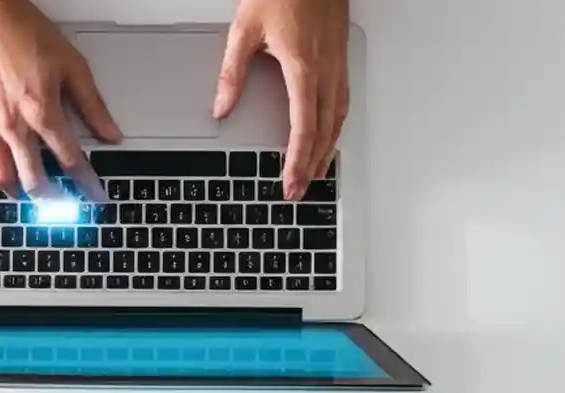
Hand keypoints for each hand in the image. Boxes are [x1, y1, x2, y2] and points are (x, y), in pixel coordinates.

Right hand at [0, 0, 120, 200]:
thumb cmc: (26, 33)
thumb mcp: (72, 66)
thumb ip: (92, 106)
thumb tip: (111, 133)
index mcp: (43, 113)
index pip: (72, 162)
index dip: (88, 185)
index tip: (96, 197)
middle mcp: (14, 125)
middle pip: (34, 180)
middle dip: (52, 199)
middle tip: (61, 203)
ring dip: (13, 188)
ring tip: (23, 190)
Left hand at [214, 0, 349, 199]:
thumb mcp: (245, 29)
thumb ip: (232, 72)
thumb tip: (221, 107)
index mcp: (303, 68)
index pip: (302, 129)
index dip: (296, 162)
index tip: (290, 184)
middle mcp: (326, 71)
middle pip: (323, 131)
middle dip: (312, 166)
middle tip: (301, 191)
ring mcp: (338, 65)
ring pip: (338, 118)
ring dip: (327, 149)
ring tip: (316, 172)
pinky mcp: (341, 57)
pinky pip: (343, 101)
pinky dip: (336, 126)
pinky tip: (329, 133)